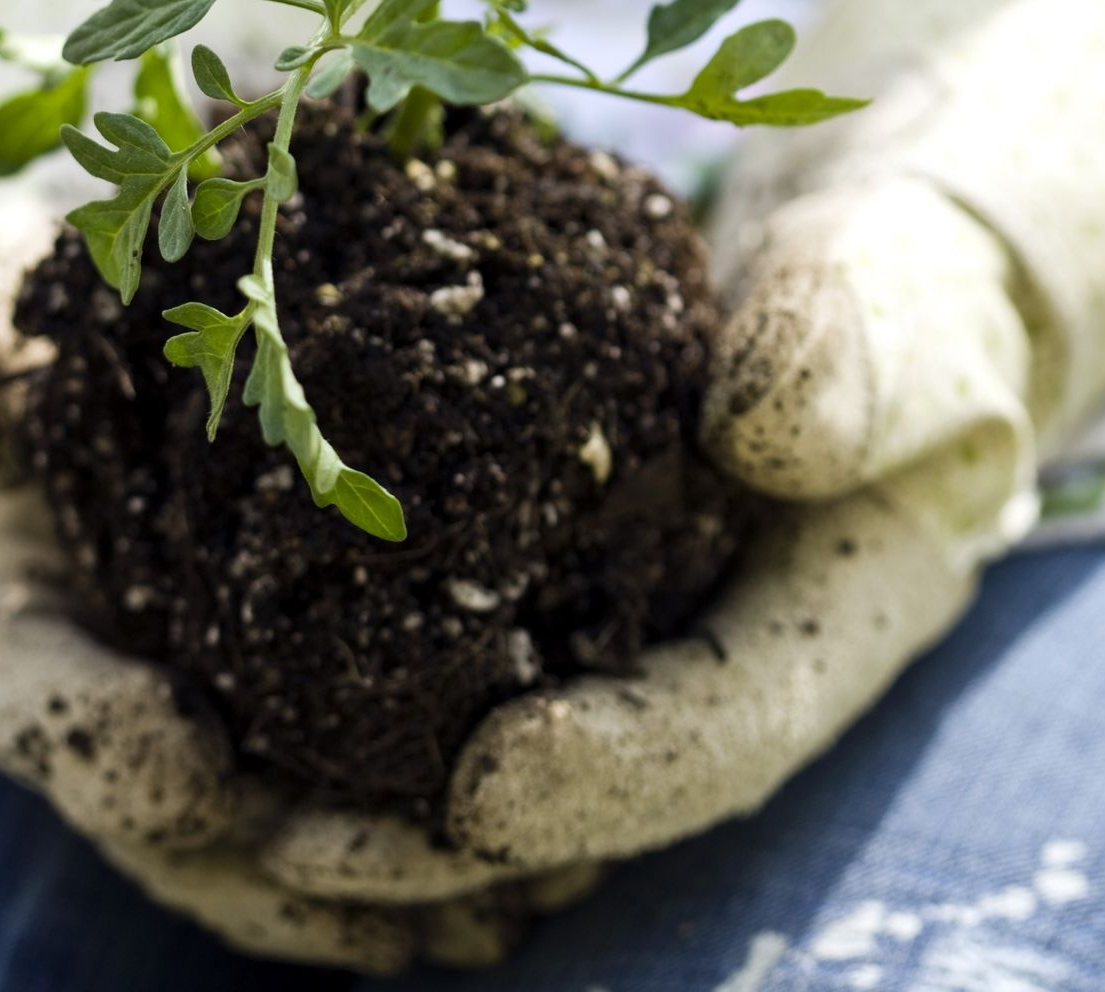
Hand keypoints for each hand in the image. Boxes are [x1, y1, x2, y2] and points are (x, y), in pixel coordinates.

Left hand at [0, 0, 1104, 961]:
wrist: (858, 267)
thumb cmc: (910, 280)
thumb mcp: (914, 296)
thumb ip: (865, 349)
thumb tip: (766, 423)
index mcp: (818, 621)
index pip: (723, 725)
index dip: (615, 774)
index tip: (485, 787)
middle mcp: (701, 641)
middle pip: (569, 770)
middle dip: (424, 829)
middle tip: (271, 836)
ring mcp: (611, 601)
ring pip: (469, 712)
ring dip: (335, 759)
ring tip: (190, 765)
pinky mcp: (528, 535)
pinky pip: (424, 600)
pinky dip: (318, 622)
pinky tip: (196, 599)